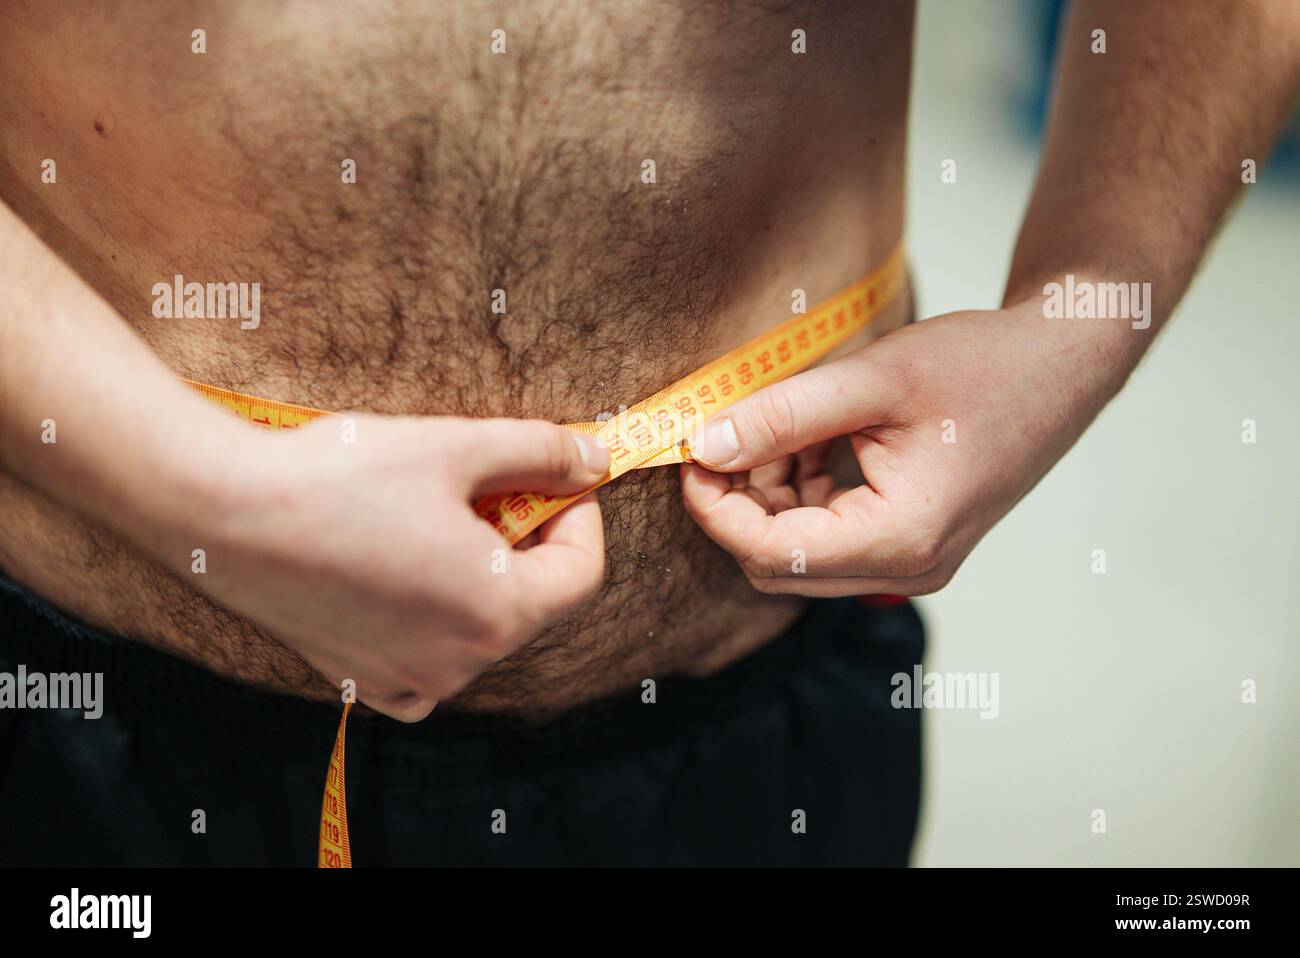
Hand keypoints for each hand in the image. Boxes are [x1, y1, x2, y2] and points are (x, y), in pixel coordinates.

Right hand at [151, 414, 608, 720]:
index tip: (555, 474)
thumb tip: (594, 459)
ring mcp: (408, 680)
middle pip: (530, 600)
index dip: (579, 516)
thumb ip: (540, 452)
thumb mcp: (457, 447)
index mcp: (498, 614)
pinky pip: (425, 661)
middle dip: (524, 538)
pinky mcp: (360, 678)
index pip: (581, 573)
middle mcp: (460, 664)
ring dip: (476, 573)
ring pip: (477, 626)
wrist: (224, 514)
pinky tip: (401, 569)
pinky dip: (432, 619)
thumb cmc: (342, 477)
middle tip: (484, 483)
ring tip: (432, 516)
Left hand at [681, 300, 1128, 596]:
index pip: (772, 553)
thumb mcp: (872, 379)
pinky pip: (828, 531)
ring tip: (787, 419)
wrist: (1062, 364)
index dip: (716, 509)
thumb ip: (782, 416)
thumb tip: (704, 446)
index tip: (689, 454)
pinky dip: (802, 486)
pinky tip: (813, 432)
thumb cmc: (984, 366)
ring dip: (771, 489)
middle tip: (722, 434)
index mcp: (902, 538)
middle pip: (779, 563)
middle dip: (739, 501)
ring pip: (798, 548)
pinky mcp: (907, 539)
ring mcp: (910, 560)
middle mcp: (908, 567)